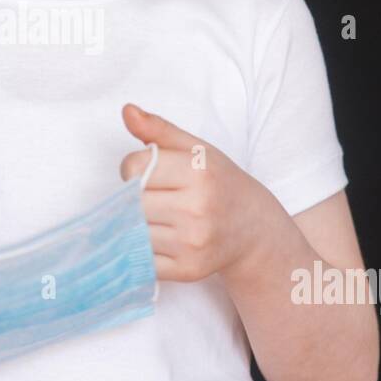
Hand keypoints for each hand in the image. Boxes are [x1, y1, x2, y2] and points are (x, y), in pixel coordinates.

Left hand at [119, 104, 272, 283]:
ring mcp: (192, 242)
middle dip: (134, 198)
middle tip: (157, 197)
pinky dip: (143, 251)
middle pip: (131, 201)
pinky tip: (163, 239)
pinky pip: (142, 260)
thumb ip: (159, 129)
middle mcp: (197, 208)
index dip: (133, 168)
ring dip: (137, 225)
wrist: (253, 229)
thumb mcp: (196, 150)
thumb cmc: (219, 182)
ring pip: (133, 230)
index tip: (147, 173)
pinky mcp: (187, 269)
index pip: (133, 167)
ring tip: (161, 218)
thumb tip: (127, 110)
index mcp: (198, 172)